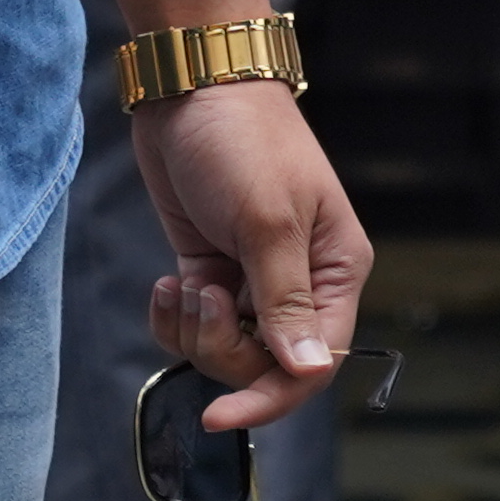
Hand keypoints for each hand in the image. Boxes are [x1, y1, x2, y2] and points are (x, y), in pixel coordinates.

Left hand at [131, 75, 368, 432]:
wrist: (193, 86)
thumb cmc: (243, 142)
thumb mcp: (266, 222)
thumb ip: (284, 302)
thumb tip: (310, 371)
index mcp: (335, 270)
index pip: (314, 363)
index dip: (270, 397)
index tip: (219, 414)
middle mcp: (300, 280)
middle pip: (264, 364)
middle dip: (220, 348)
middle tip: (199, 298)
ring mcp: (252, 277)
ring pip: (224, 349)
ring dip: (192, 330)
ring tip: (177, 284)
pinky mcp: (212, 267)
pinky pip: (194, 326)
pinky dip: (173, 316)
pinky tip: (164, 281)